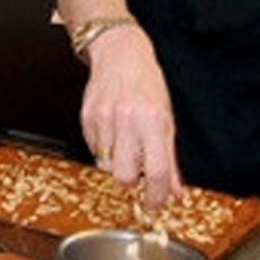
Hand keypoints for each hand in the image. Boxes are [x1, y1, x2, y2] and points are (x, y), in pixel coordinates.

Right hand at [81, 25, 182, 210]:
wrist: (120, 54)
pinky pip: (94, 149)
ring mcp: (103, 119)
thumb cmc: (146, 84)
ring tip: (125, 143)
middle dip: (131, 181)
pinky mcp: (87, 119)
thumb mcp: (166, 120)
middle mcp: (127, 120)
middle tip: (137, 170)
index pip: (155, 172)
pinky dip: (104, 148)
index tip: (155, 204)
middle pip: (123, 176)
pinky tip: (113, 131)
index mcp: (152, 120)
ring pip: (106, 166)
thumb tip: (173, 190)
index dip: (155, 196)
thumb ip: (169, 159)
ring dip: (117, 163)